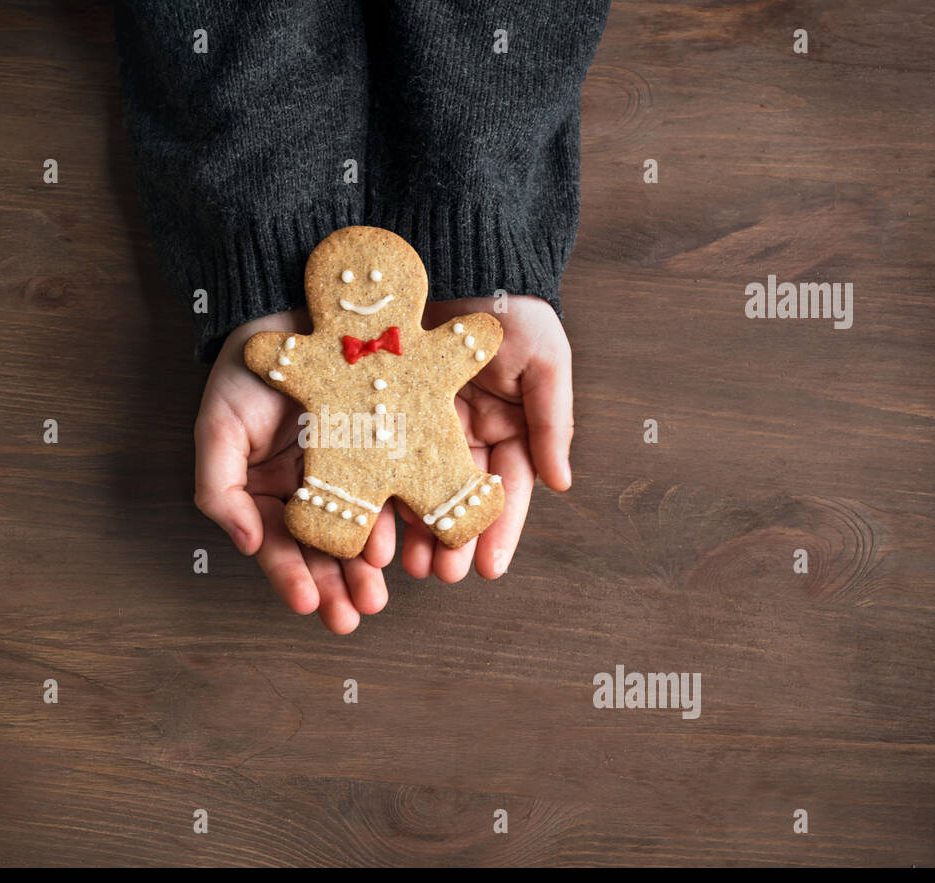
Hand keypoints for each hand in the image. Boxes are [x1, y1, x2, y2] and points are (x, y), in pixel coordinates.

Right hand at [194, 311, 396, 633]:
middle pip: (322, 551)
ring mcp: (351, 472)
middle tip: (353, 616)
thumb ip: (221, 488)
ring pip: (361, 530)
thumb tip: (241, 544)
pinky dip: (398, 522)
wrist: (295, 305)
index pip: (277, 546)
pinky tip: (405, 546)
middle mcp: (310, 490)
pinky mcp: (387, 450)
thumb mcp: (218, 425)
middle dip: (335, 587)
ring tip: (377, 595)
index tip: (305, 604)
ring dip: (366, 568)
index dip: (289, 578)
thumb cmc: (251, 367)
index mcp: (269, 492)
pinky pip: (395, 491)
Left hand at [395, 295, 573, 581]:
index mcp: (507, 428)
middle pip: (457, 497)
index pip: (507, 490)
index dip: (500, 530)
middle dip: (451, 538)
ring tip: (405, 562)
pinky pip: (380, 455)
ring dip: (413, 526)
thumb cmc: (511, 307)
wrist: (456, 255)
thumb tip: (564, 484)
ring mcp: (421, 422)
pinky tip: (371, 520)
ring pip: (417, 485)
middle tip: (440, 574)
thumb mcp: (546, 361)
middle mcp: (463, 432)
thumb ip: (553, 422)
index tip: (489, 568)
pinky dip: (378, 488)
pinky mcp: (383, 408)